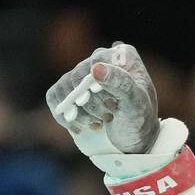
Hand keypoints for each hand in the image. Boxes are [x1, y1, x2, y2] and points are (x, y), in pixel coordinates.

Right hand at [45, 41, 159, 155]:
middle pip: (77, 77)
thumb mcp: (137, 103)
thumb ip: (121, 83)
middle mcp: (101, 59)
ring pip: (65, 88)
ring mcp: (83, 74)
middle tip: (109, 114)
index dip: (99, 87)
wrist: (134, 139)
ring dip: (80, 112)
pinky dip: (66, 116)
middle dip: (91, 103)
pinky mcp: (70, 89)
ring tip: (100, 122)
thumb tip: (95, 68)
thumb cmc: (140, 120)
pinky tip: (85, 125)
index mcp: (121, 55)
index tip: (113, 104)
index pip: (96, 62)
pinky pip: (54, 96)